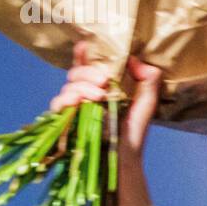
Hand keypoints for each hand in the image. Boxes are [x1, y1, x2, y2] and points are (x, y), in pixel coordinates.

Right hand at [50, 41, 163, 157]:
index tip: (85, 45)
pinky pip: (58, 103)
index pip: (88, 64)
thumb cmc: (134, 133)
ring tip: (99, 96)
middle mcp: (85, 94)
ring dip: (82, 86)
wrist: (123, 160)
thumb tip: (134, 59)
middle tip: (104, 81)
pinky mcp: (64, 120)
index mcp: (102, 87)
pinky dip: (67, 98)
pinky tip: (79, 102)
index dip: (84, 53)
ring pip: (68, 85)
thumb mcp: (146, 103)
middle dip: (88, 72)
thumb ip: (148, 79)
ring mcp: (74, 106)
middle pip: (76, 72)